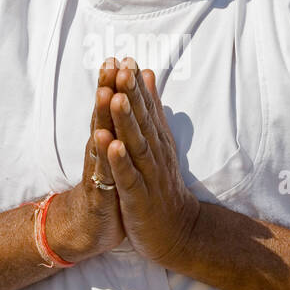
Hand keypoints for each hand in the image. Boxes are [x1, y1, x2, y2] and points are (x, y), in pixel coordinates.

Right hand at [45, 58, 125, 260]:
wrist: (86, 230)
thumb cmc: (105, 189)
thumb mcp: (115, 156)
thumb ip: (119, 129)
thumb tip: (122, 104)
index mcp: (108, 142)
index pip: (112, 108)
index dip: (117, 84)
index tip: (123, 56)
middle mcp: (99, 151)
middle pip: (102, 116)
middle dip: (106, 89)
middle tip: (111, 61)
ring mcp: (97, 171)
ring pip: (100, 139)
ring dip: (103, 116)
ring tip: (106, 92)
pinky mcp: (99, 193)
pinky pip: (102, 172)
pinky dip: (106, 156)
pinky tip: (107, 141)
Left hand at [102, 58, 200, 265]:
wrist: (178, 231)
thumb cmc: (163, 185)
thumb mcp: (159, 143)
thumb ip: (152, 110)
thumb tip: (145, 74)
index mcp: (156, 140)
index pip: (145, 108)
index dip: (134, 84)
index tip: (125, 58)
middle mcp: (154, 154)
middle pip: (141, 120)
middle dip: (130, 94)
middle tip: (121, 67)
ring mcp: (148, 176)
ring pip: (136, 144)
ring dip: (126, 121)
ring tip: (116, 97)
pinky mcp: (139, 198)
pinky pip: (128, 177)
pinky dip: (120, 161)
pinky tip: (112, 145)